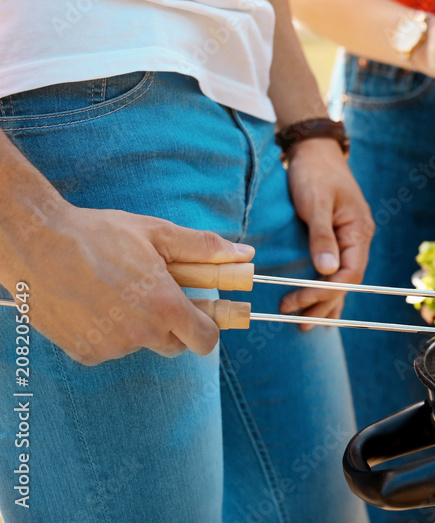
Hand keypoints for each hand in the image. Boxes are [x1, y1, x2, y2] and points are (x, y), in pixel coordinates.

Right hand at [6, 206, 253, 365]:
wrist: (35, 243)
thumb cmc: (100, 234)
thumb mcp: (158, 234)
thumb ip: (205, 249)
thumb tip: (246, 254)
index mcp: (165, 307)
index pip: (206, 341)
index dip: (209, 327)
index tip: (203, 313)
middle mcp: (140, 334)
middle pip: (175, 346)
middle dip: (174, 326)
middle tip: (157, 296)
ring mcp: (110, 348)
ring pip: (140, 345)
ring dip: (138, 327)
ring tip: (117, 291)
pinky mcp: (84, 353)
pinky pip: (109, 349)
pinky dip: (108, 332)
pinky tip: (94, 303)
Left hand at [280, 138, 373, 326]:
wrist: (315, 151)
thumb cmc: (315, 173)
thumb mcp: (316, 202)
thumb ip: (321, 236)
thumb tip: (326, 270)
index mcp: (358, 232)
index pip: (348, 274)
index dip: (324, 292)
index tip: (297, 301)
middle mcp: (358, 239)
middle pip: (346, 283)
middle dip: (323, 304)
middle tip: (298, 321)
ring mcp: (350, 239)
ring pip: (343, 280)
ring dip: (327, 303)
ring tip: (308, 324)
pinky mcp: (337, 238)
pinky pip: (337, 270)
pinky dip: (326, 289)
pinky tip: (318, 303)